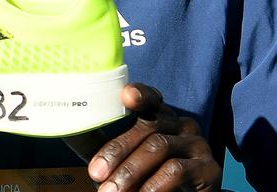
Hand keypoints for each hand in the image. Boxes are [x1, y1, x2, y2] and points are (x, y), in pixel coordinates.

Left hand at [86, 84, 220, 191]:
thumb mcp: (120, 162)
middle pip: (148, 126)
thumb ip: (99, 147)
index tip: (125, 97)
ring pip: (159, 147)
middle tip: (96, 174)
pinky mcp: (209, 169)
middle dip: (117, 149)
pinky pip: (177, 170)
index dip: (141, 94)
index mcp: (161, 117)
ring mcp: (197, 144)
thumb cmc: (146, 181)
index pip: (151, 97)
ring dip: (130, 172)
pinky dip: (153, 186)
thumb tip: (67, 129)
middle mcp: (181, 124)